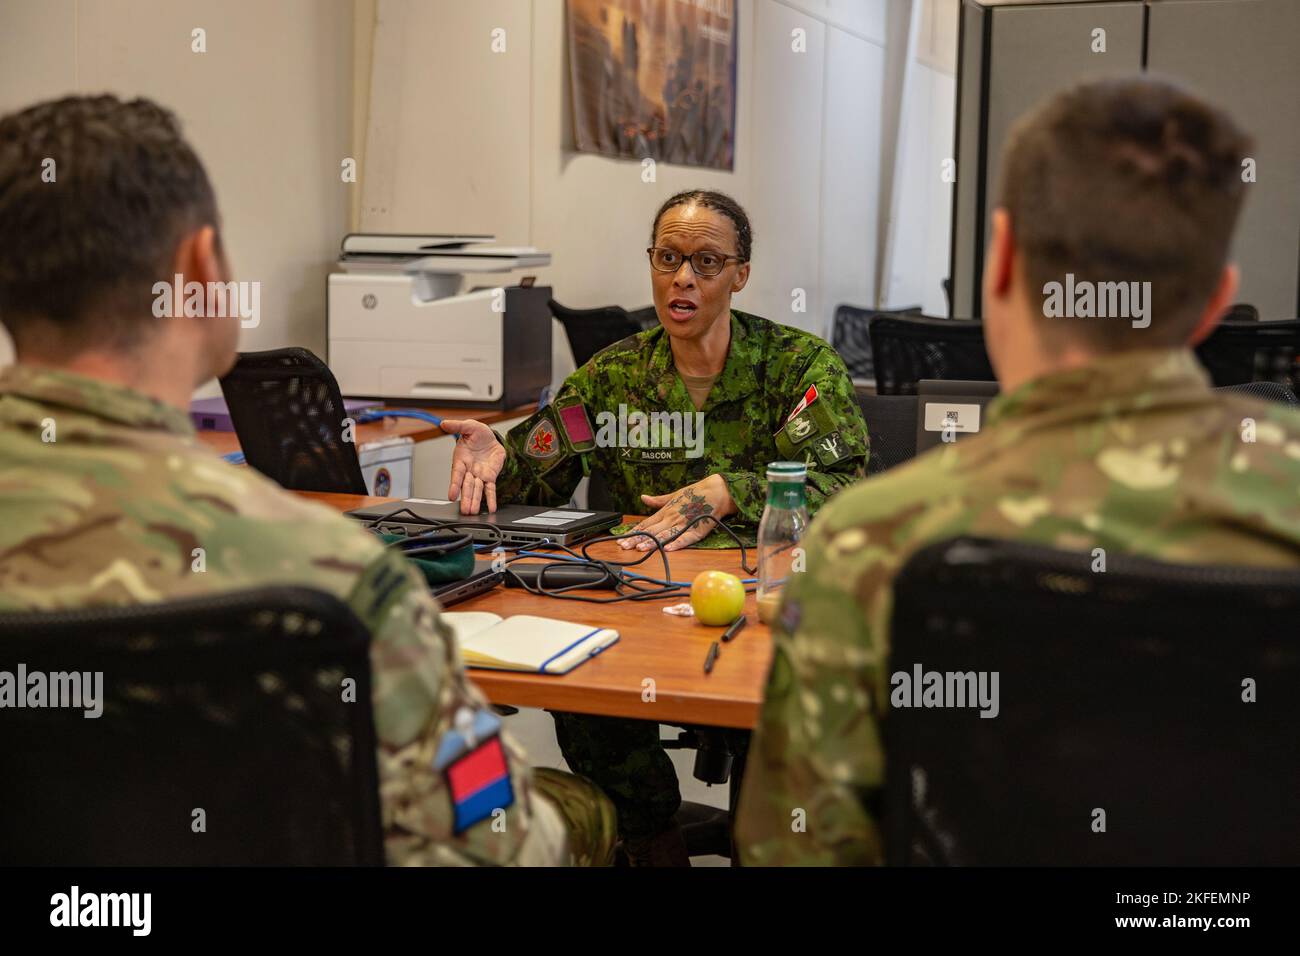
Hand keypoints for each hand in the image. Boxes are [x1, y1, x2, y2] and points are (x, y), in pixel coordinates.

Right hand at [442, 418, 507, 513]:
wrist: (490, 437)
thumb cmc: (477, 433)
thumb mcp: (468, 426)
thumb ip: (457, 426)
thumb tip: (444, 423)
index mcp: (461, 459)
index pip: (457, 474)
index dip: (454, 485)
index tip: (451, 495)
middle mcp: (469, 470)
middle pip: (466, 486)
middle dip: (466, 498)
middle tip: (464, 510)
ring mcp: (479, 475)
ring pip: (477, 490)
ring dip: (475, 501)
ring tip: (473, 512)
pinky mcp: (490, 476)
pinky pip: (490, 489)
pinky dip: (490, 499)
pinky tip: (491, 508)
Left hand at [619, 474, 735, 551]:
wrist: (716, 492)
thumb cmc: (696, 493)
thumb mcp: (674, 495)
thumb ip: (658, 500)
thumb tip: (643, 497)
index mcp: (666, 511)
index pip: (645, 524)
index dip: (633, 532)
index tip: (621, 539)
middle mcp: (671, 518)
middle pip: (652, 531)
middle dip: (637, 539)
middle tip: (624, 547)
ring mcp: (683, 525)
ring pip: (665, 535)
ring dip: (652, 542)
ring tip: (640, 548)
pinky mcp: (696, 531)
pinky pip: (684, 539)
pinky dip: (676, 544)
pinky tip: (667, 549)